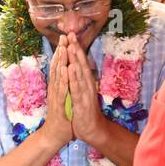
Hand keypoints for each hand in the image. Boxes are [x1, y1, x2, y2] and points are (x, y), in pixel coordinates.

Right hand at [40, 40, 73, 155]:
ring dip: (61, 62)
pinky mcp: (58, 105)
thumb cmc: (60, 118)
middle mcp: (55, 89)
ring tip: (63, 47)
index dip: (62, 53)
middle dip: (61, 52)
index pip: (59, 67)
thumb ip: (65, 89)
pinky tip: (65, 69)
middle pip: (57, 67)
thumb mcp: (64, 100)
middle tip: (63, 36)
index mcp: (57, 87)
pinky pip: (62, 90)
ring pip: (58, 76)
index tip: (66, 39)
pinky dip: (63, 79)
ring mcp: (55, 96)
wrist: (53, 136)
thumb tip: (68, 78)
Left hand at [66, 33, 104, 148]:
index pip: (81, 63)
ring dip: (75, 60)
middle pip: (81, 64)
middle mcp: (87, 85)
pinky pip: (77, 89)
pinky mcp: (82, 103)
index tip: (70, 36)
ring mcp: (86, 94)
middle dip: (75, 49)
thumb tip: (77, 69)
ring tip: (70, 46)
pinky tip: (71, 69)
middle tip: (71, 34)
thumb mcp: (82, 95)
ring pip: (80, 74)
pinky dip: (74, 78)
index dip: (76, 49)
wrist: (93, 131)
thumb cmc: (85, 113)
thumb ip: (80, 82)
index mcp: (86, 83)